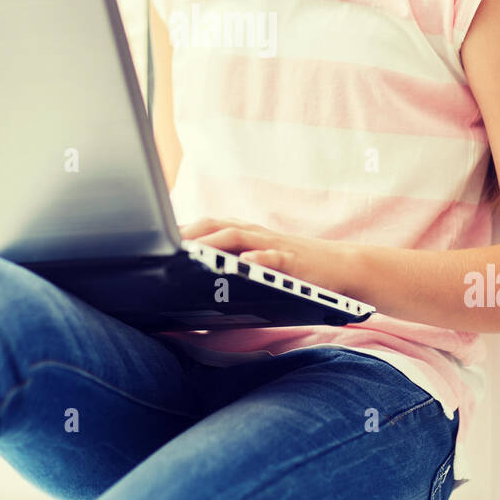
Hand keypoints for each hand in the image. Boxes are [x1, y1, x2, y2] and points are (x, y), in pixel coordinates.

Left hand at [178, 217, 354, 297]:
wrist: (342, 266)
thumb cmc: (296, 267)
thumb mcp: (262, 260)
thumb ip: (235, 261)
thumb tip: (201, 275)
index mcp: (247, 234)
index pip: (209, 225)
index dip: (183, 228)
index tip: (157, 237)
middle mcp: (257, 235)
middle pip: (217, 225)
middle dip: (190, 233)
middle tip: (165, 245)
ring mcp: (275, 246)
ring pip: (239, 237)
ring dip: (214, 243)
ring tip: (192, 251)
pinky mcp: (294, 261)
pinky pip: (274, 258)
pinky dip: (258, 259)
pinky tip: (245, 263)